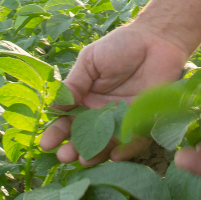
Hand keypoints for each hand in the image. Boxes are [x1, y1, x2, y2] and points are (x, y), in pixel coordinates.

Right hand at [39, 22, 188, 165]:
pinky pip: (136, 139)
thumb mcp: (90, 61)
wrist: (155, 38)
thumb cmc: (120, 46)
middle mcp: (103, 114)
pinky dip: (126, 148)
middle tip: (63, 156)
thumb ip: (74, 83)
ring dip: (96, 154)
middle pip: (86, 137)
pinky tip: (114, 156)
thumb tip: (54, 106)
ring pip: (108, 143)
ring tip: (83, 161)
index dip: (56, 132)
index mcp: (86, 100)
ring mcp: (124, 120)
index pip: (68, 120)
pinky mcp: (146, 121)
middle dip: (73, 148)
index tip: (45, 143)